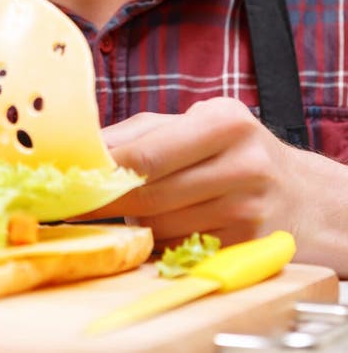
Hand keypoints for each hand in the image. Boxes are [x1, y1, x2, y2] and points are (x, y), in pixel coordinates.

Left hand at [94, 98, 347, 272]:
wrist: (306, 197)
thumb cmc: (239, 151)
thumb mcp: (203, 123)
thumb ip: (144, 131)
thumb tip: (84, 146)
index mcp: (224, 121)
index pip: (145, 151)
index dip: (99, 168)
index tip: (64, 178)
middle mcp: (240, 164)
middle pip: (147, 191)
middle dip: (103, 199)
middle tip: (69, 201)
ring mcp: (245, 210)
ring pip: (159, 223)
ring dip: (133, 219)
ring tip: (128, 204)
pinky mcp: (244, 247)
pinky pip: (180, 248)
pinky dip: (160, 239)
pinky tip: (163, 225)